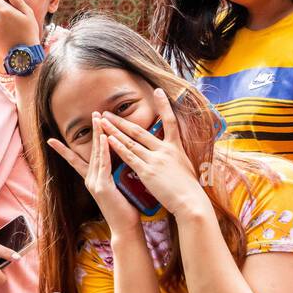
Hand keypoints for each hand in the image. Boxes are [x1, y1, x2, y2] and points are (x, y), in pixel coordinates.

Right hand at [47, 116, 139, 234]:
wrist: (124, 228)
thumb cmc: (124, 210)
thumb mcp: (116, 189)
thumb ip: (112, 175)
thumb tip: (118, 162)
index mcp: (91, 180)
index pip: (76, 160)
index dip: (64, 149)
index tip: (51, 139)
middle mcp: (90, 180)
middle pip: (88, 151)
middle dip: (92, 131)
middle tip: (93, 113)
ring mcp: (94, 183)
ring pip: (96, 154)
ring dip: (98, 134)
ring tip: (98, 118)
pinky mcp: (103, 187)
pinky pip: (103, 163)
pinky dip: (104, 150)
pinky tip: (105, 137)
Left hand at [99, 89, 207, 221]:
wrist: (191, 202)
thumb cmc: (189, 189)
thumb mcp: (185, 167)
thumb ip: (175, 157)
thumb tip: (173, 153)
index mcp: (176, 148)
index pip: (170, 121)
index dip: (164, 105)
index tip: (158, 91)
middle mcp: (165, 150)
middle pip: (140, 130)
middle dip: (121, 121)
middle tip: (107, 112)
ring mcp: (156, 160)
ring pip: (131, 142)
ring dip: (114, 131)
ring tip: (101, 122)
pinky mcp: (148, 172)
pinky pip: (130, 157)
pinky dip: (118, 147)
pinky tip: (108, 139)